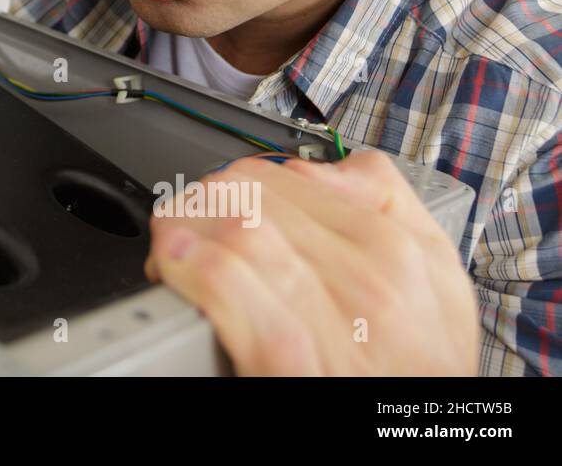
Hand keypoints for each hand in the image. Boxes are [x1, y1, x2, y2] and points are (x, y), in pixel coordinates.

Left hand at [144, 149, 479, 374]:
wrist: (409, 440)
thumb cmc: (415, 375)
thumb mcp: (438, 291)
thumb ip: (392, 211)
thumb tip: (329, 171)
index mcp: (400, 251)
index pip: (294, 175)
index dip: (241, 179)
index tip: (223, 199)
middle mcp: (369, 278)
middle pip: (256, 195)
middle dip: (205, 200)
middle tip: (186, 222)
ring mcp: (329, 318)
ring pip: (237, 226)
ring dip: (187, 226)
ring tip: (172, 243)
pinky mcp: (285, 357)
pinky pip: (222, 280)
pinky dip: (185, 264)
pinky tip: (174, 267)